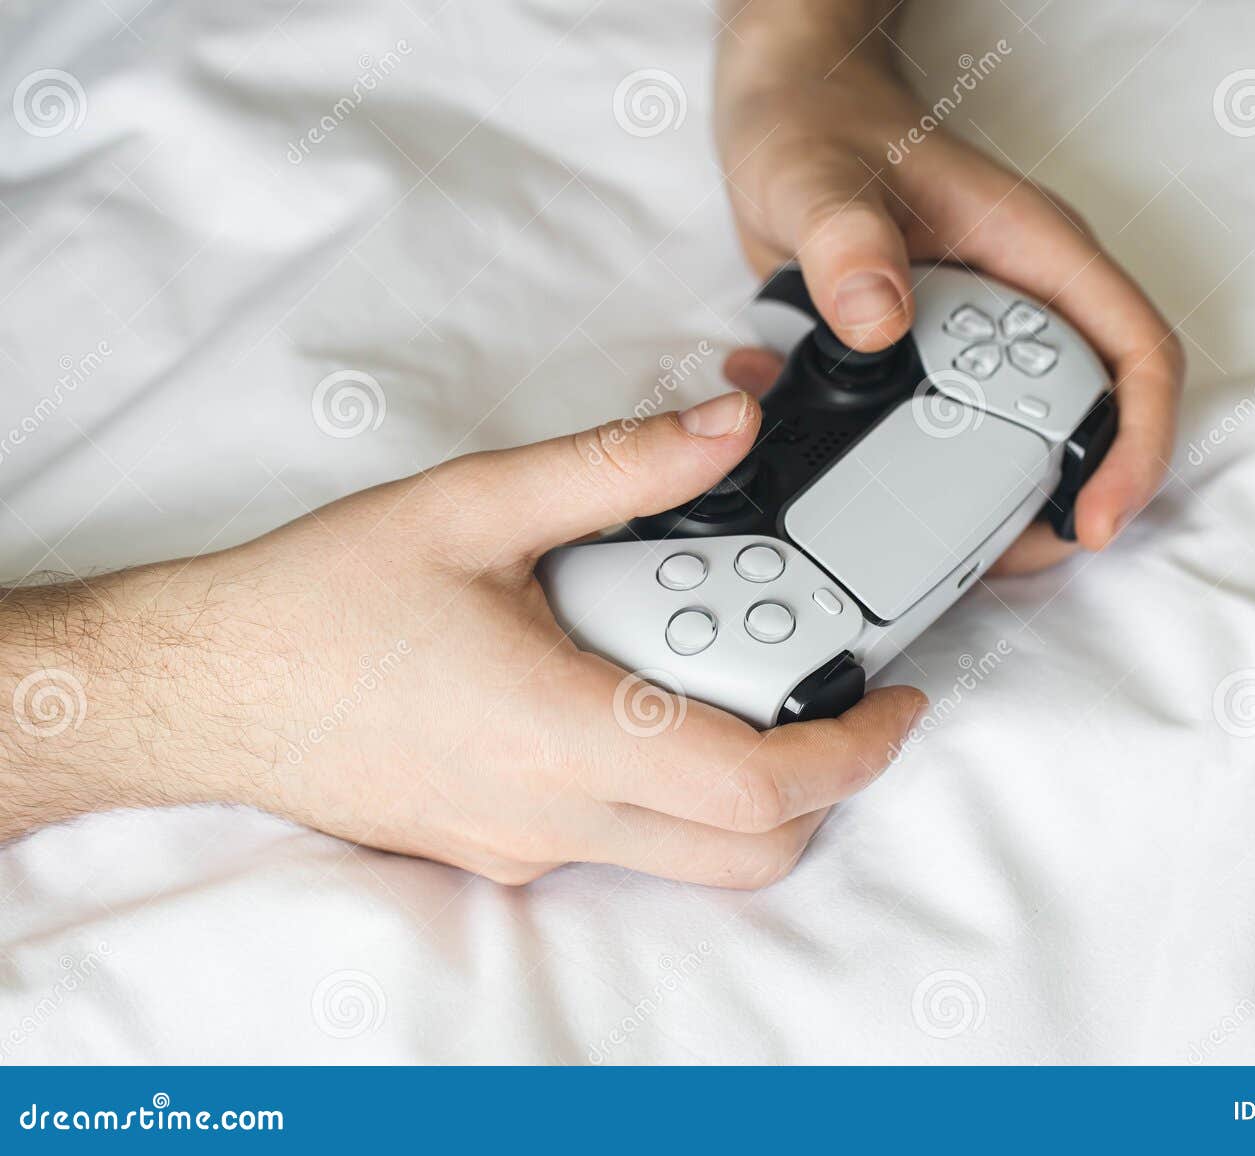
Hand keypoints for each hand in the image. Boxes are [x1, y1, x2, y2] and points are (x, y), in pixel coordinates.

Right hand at [0, 392, 925, 887]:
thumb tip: (722, 426)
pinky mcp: (498, 851)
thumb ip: (613, 466)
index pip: (752, 787)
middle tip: (842, 704)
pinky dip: (669, 789)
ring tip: (742, 682)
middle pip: (747, 853)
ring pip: (688, 860)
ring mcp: (525, 847)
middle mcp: (552, 816)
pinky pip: (620, 842)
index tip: (898, 708)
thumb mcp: (471, 506)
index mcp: (560, 734)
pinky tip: (637, 694)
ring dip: (749, 793)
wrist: (200, 687)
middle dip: (825, 792)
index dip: (854, 757)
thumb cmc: (317, 605)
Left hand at [715, 1, 1184, 570]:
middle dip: (1068, 497)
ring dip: (997, 503)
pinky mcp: (930, 355)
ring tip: (947, 551)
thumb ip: (842, 237)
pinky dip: (924, 475)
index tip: (1098, 515)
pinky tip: (866, 494)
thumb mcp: (813, 175)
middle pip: (1091, 414)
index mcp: (1032, 248)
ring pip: (1025, 436)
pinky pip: (957, 430)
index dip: (1138, 441)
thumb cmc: (814, 122)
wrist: (783, 112)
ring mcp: (978, 330)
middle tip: (1019, 558)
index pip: (1132, 349)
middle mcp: (1020, 295)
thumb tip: (879, 319)